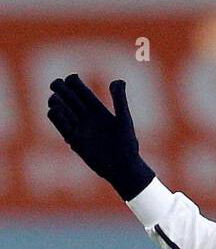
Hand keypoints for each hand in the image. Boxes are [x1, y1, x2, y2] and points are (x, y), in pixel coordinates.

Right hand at [47, 75, 153, 200]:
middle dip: (60, 87)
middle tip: (56, 85)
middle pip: (67, 96)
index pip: (80, 89)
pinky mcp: (74, 141)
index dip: (72, 81)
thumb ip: (120, 100)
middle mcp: (86, 117)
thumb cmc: (127, 144)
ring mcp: (79, 129)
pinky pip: (60, 126)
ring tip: (57, 102)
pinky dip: (56, 117)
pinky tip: (55, 111)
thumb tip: (118, 81)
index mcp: (97, 109)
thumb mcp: (124, 119)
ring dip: (55, 101)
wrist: (123, 168)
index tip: (71, 79)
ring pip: (60, 109)